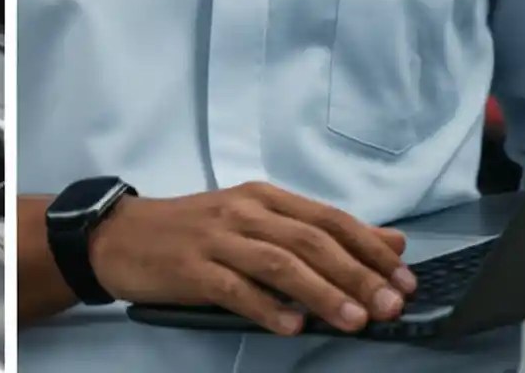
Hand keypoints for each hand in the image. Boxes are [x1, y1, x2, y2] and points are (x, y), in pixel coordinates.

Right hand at [89, 182, 414, 335]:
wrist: (120, 236)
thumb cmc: (193, 232)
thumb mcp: (255, 221)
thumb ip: (316, 231)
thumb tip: (389, 242)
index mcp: (264, 197)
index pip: (328, 219)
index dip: (369, 247)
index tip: (404, 278)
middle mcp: (244, 212)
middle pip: (310, 241)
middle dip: (356, 274)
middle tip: (389, 304)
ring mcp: (216, 239)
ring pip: (278, 263)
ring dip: (321, 292)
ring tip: (354, 320)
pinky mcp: (191, 268)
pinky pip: (235, 289)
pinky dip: (267, 308)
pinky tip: (291, 326)